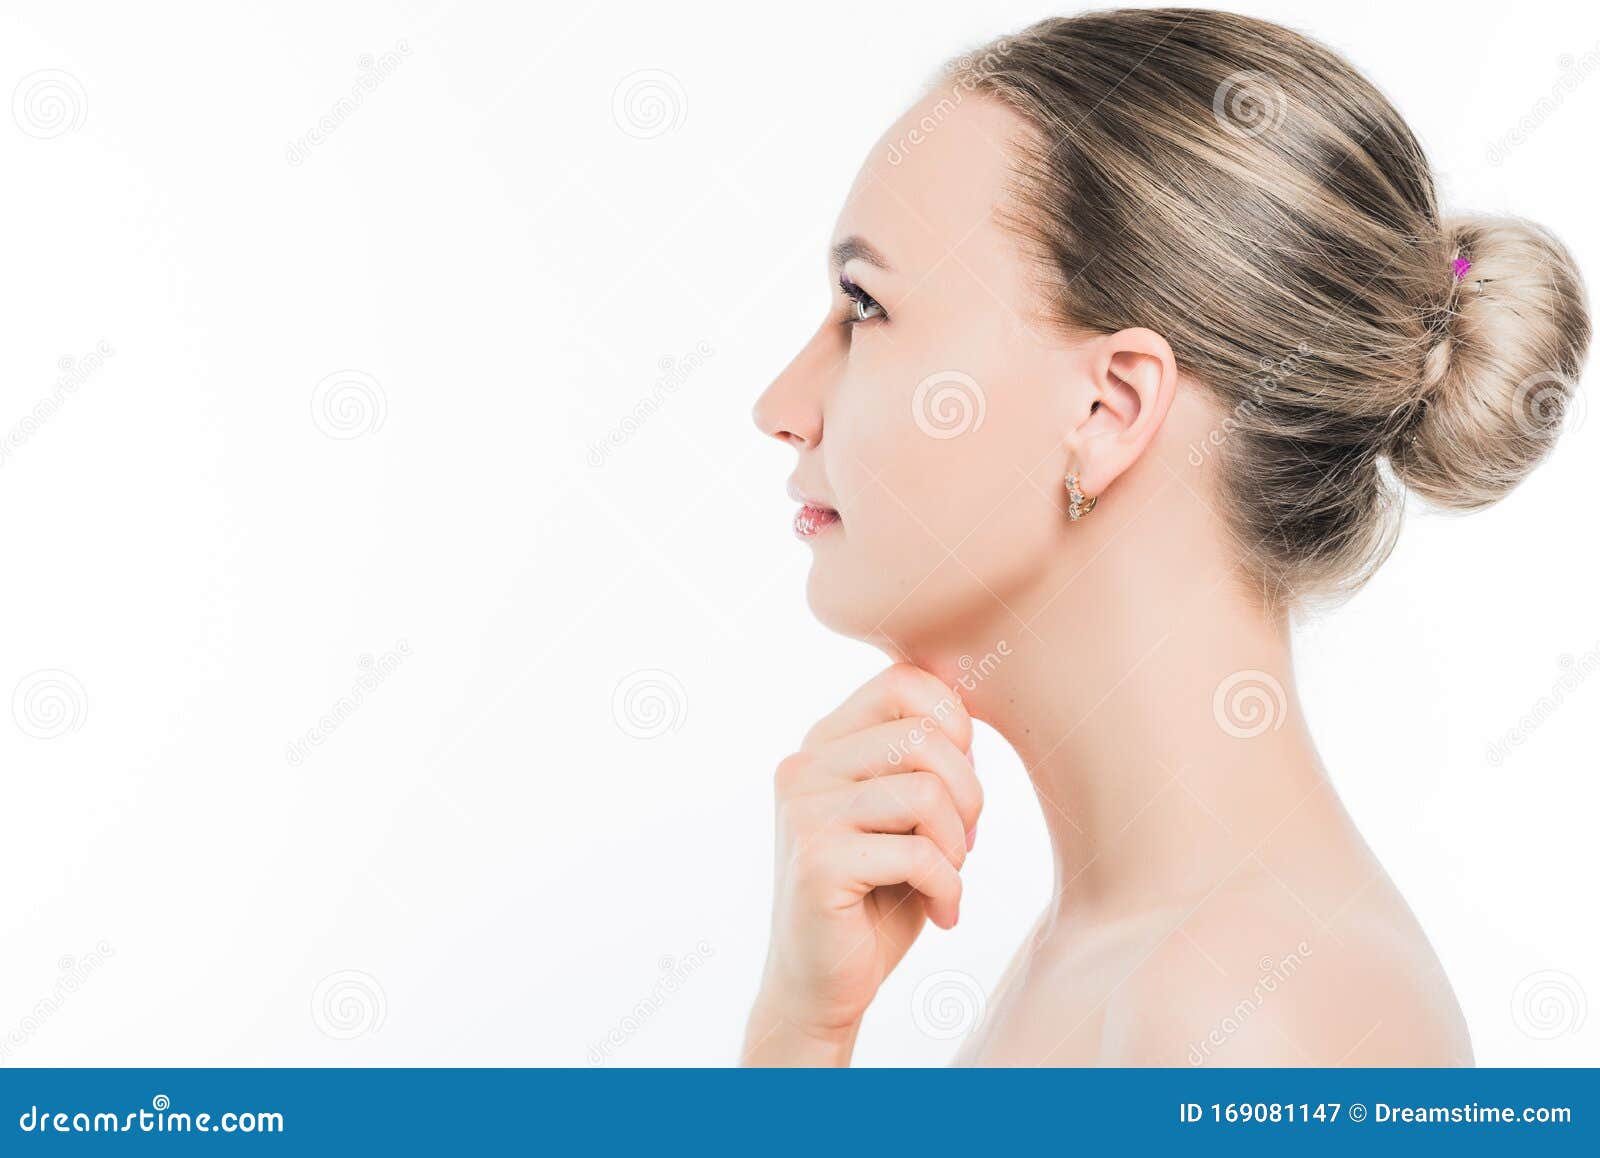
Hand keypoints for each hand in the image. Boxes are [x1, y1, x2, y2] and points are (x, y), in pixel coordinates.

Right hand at [743, 663, 980, 1064]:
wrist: (821, 985)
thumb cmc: (875, 897)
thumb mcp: (904, 815)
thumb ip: (925, 760)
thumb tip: (966, 700)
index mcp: (824, 743)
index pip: (902, 681)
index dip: (954, 721)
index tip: (961, 782)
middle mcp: (804, 766)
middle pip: (923, 736)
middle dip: (968, 794)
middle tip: (964, 844)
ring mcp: (804, 812)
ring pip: (927, 792)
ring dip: (958, 847)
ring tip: (950, 878)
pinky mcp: (818, 862)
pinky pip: (918, 854)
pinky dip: (948, 889)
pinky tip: (941, 912)